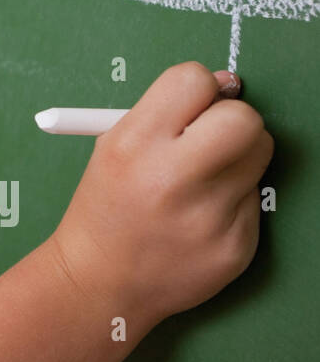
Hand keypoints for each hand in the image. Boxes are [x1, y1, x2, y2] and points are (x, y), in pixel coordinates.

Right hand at [50, 62, 272, 331]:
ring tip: (203, 179)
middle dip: (234, 119)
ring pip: (259, 155)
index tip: (196, 103)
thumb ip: (166, 113)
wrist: (101, 282)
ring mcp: (209, 217)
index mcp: (132, 144)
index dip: (200, 87)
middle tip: (216, 135)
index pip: (192, 80)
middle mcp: (171, 178)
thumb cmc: (107, 205)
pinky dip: (233, 201)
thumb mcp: (112, 147)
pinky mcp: (236, 247)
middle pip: (243, 118)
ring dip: (238, 157)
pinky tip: (201, 218)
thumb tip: (229, 84)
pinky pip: (254, 200)